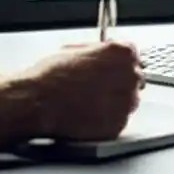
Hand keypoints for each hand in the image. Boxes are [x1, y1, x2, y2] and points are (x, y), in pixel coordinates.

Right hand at [24, 41, 143, 140]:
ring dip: (114, 101)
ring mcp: (126, 101)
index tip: (110, 68)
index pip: (132, 56)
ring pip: (128, 100)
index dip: (117, 63)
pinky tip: (89, 114)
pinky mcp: (118, 124)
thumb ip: (98, 51)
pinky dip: (107, 119)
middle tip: (98, 87)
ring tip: (90, 101)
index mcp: (122, 53)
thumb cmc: (52, 75)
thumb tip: (102, 54)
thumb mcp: (77, 49)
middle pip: (133, 78)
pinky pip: (118, 120)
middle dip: (118, 82)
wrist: (40, 101)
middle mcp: (129, 76)